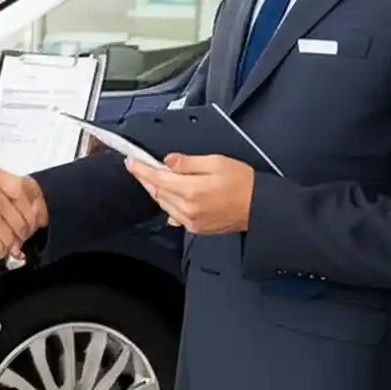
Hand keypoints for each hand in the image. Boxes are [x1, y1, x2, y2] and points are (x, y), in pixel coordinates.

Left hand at [125, 154, 253, 233]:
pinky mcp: (195, 228)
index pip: (157, 178)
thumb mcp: (216, 162)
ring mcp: (191, 221)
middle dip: (146, 178)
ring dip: (156, 190)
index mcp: (192, 191)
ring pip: (163, 204)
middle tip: (139, 166)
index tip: (131, 162)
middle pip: (157, 192)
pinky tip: (170, 194)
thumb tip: (168, 161)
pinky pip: (173, 215)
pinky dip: (167, 203)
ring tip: (154, 177)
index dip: (141, 169)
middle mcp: (188, 209)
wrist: (259, 207)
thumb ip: (189, 162)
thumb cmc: (243, 183)